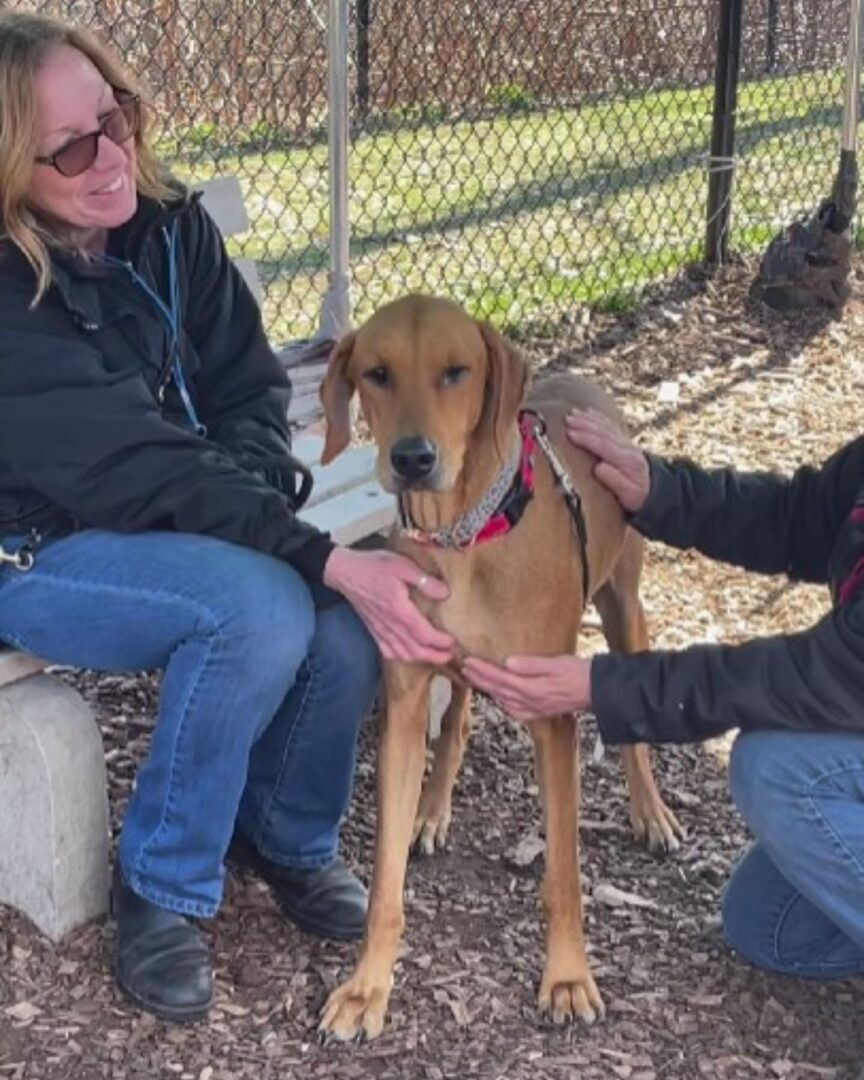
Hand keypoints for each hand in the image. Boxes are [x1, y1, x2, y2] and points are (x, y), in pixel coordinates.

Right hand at [323, 547, 454, 663]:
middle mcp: (390, 625)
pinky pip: (387, 651)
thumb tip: (445, 593)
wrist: (345, 572)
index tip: (453, 641)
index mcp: (399, 610)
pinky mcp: (373, 630)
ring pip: (402, 654)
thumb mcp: (403, 565)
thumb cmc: (374, 566)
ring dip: (420, 658)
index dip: (440, 642)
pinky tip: (408, 654)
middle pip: (415, 650)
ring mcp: (380, 630)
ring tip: (434, 656)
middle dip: (434, 656)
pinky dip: (401, 656)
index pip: (424, 634)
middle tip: (450, 655)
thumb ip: (424, 580)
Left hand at [461, 654, 591, 722]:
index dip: (481, 670)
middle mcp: (529, 702)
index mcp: (531, 689)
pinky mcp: (538, 711)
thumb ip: (532, 665)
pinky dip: (502, 701)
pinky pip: (513, 709)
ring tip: (475, 678)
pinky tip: (499, 696)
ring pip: (502, 699)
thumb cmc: (579, 673)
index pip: (499, 678)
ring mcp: (533, 709)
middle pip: (497, 690)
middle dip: (478, 678)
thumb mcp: (556, 663)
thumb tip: (508, 663)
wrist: (598, 692)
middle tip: (463, 667)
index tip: (467, 661)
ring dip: (487, 688)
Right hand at [565, 408, 649, 513]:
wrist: (657, 489)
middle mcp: (627, 447)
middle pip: (603, 432)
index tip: (570, 433)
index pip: (603, 445)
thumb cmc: (639, 495)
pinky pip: (610, 425)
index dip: (586, 438)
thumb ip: (614, 481)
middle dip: (584, 424)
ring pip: (606, 426)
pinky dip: (598, 417)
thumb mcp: (629, 495)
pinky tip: (588, 412)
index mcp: (626, 460)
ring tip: (572, 413)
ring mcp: (626, 442)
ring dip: (588, 418)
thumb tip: (598, 468)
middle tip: (567, 419)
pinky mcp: (624, 440)